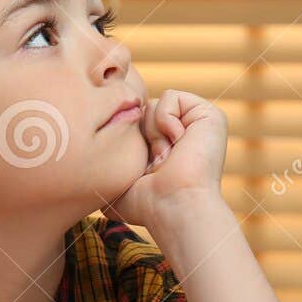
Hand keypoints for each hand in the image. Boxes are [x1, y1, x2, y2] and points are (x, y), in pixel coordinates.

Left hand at [103, 88, 228, 228]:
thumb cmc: (146, 204)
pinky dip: (165, 120)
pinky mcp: (208, 113)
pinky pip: (169, 97)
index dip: (129, 142)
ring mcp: (196, 124)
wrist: (173, 205)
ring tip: (169, 156)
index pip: (133, 126)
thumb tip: (93, 145)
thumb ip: (106, 159)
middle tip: (158, 164)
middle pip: (141, 113)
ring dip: (154, 133)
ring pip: (153, 105)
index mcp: (165, 148)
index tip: (144, 169)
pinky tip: (178, 143)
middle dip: (142, 137)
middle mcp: (182, 134)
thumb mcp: (117, 180)